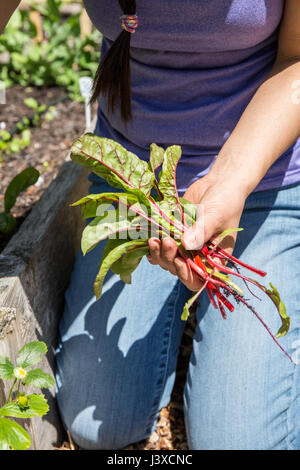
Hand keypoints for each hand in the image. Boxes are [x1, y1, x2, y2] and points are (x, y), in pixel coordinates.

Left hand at [147, 173, 247, 290]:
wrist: (219, 184)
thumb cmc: (225, 202)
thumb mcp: (216, 216)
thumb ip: (201, 231)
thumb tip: (185, 244)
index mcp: (214, 259)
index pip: (198, 279)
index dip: (186, 276)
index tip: (179, 261)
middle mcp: (198, 256)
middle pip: (178, 269)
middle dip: (169, 259)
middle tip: (166, 241)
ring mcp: (184, 246)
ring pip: (166, 260)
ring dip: (158, 253)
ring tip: (154, 239)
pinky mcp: (173, 234)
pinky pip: (159, 247)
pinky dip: (152, 245)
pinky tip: (149, 237)